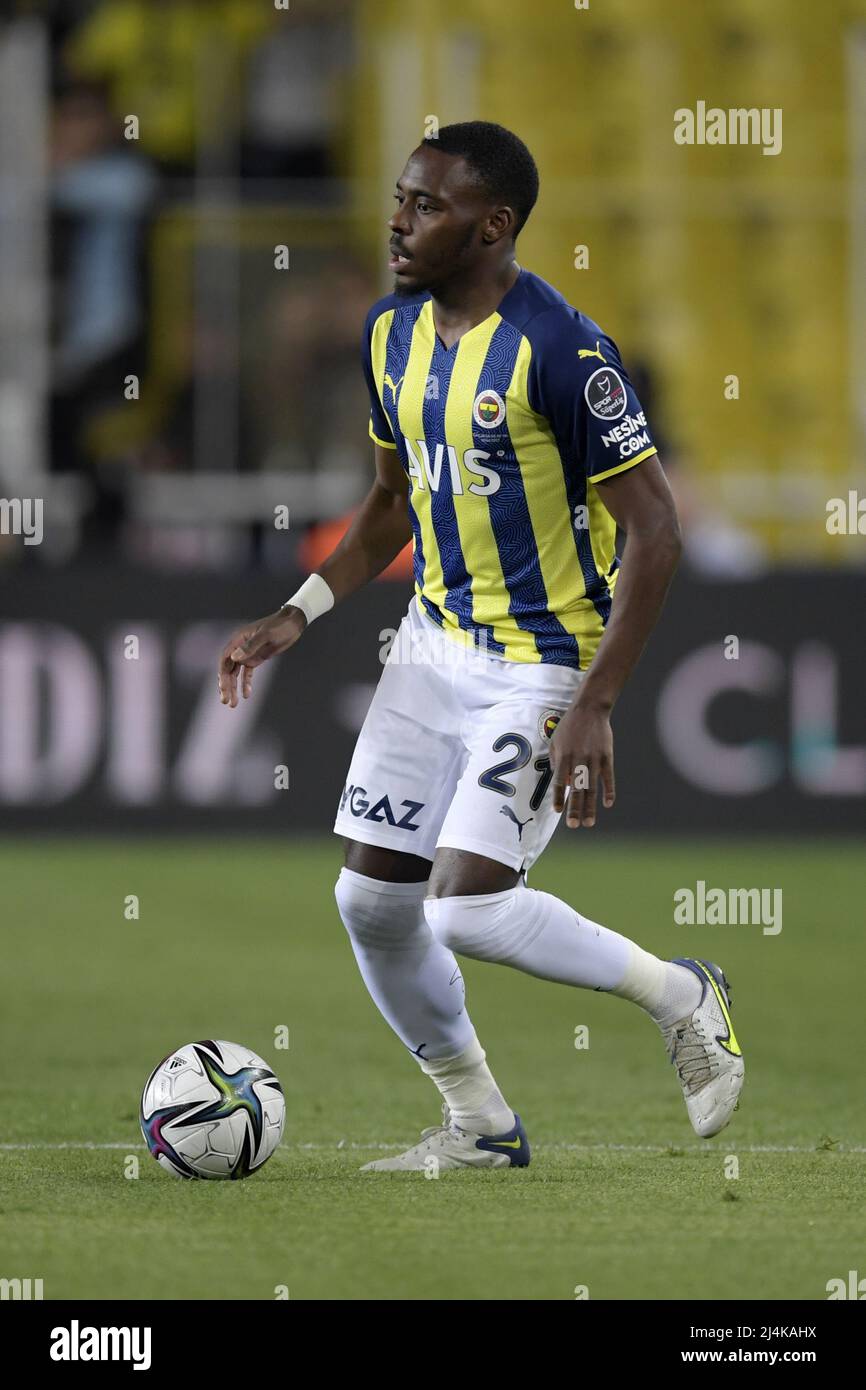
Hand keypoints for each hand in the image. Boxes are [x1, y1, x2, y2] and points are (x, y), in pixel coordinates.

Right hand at [217, 607, 305, 707]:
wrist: (292, 623)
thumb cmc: (279, 626)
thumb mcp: (266, 635)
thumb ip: (250, 646)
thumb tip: (234, 658)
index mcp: (238, 640)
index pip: (225, 659)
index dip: (222, 674)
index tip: (223, 688)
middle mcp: (239, 647)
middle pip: (228, 669)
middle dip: (226, 686)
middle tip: (226, 701)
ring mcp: (247, 654)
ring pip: (236, 673)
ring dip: (233, 687)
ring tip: (233, 704)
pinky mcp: (256, 658)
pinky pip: (247, 673)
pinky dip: (246, 684)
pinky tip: (246, 695)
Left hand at [550, 699, 615, 828]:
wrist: (589, 710)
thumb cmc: (569, 727)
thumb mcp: (555, 742)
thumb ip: (556, 762)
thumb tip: (563, 784)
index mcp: (563, 757)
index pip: (559, 782)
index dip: (559, 797)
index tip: (558, 811)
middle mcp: (578, 760)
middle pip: (576, 789)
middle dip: (575, 809)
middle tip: (574, 825)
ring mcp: (594, 759)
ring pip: (592, 788)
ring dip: (590, 807)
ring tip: (589, 823)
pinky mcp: (606, 757)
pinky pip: (608, 777)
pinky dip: (609, 791)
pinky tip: (608, 804)